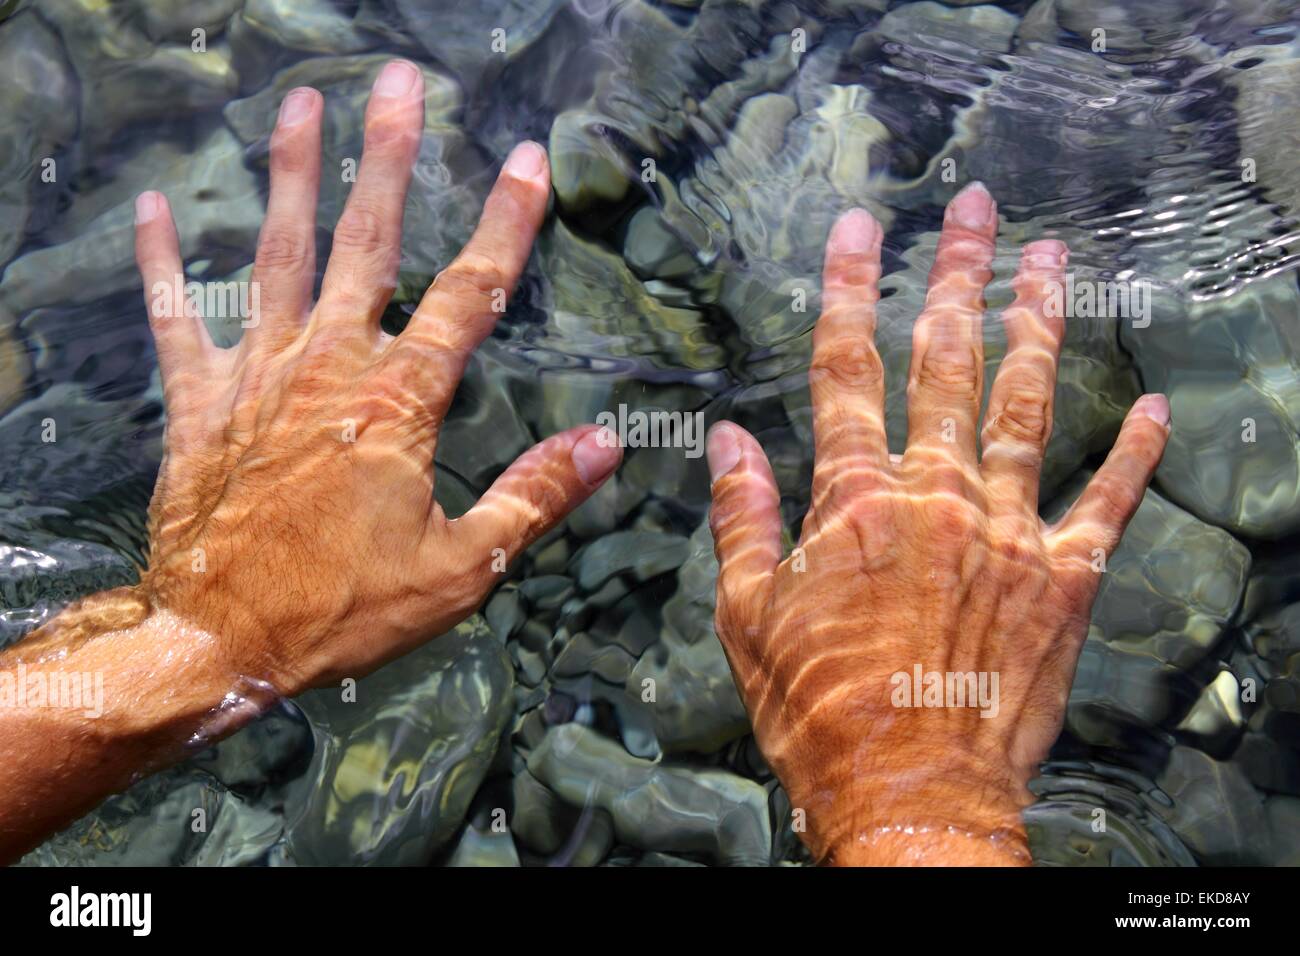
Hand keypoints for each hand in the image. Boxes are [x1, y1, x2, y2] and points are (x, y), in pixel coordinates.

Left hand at [128, 59, 620, 695]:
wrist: (222, 641)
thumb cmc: (347, 608)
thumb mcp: (462, 566)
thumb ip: (535, 495)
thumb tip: (608, 444)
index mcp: (400, 402)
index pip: (469, 295)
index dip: (505, 224)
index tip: (527, 160)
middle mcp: (330, 366)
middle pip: (367, 243)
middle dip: (388, 159)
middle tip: (398, 84)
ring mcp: (258, 376)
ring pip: (279, 257)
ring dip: (294, 179)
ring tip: (303, 108)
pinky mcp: (200, 403)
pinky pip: (178, 319)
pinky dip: (165, 265)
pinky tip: (155, 209)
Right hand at [704, 184, 1170, 864]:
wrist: (908, 791)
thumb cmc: (818, 708)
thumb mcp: (747, 614)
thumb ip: (743, 517)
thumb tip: (726, 440)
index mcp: (857, 502)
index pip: (846, 373)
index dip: (852, 291)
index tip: (861, 229)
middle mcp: (938, 496)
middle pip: (947, 364)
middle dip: (959, 277)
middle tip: (975, 210)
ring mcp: (1008, 532)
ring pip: (1028, 407)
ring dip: (1040, 327)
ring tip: (1054, 261)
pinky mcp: (1063, 579)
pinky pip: (1108, 505)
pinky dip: (1134, 457)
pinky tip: (1154, 410)